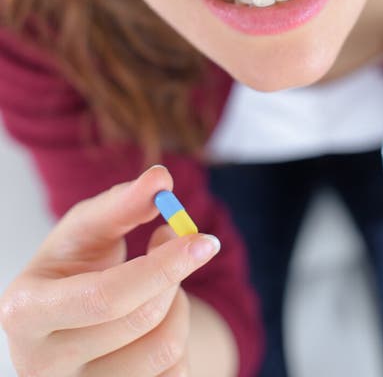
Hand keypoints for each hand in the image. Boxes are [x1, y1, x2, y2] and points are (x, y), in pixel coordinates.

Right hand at [0, 166, 220, 375]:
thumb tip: (161, 178)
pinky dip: (178, 336)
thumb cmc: (72, 265)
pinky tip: (159, 320)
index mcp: (25, 311)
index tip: (203, 240)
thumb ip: (121, 202)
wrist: (68, 318)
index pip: (105, 297)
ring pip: (163, 350)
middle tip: (181, 246)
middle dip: (173, 275)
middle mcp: (43, 365)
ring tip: (162, 284)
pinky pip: (173, 374)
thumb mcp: (87, 228)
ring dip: (179, 304)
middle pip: (140, 320)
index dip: (160, 267)